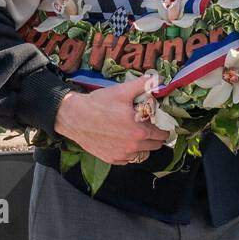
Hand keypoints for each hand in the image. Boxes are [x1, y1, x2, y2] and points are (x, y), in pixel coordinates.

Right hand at [53, 74, 171, 165]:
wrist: (74, 117)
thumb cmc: (99, 104)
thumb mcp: (123, 91)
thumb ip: (144, 85)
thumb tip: (158, 79)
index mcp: (140, 131)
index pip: (162, 135)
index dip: (164, 129)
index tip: (160, 124)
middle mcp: (134, 146)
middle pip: (155, 146)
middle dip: (155, 138)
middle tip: (149, 128)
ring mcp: (122, 155)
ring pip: (142, 155)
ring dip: (144, 147)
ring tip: (137, 135)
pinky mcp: (112, 159)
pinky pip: (128, 159)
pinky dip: (129, 152)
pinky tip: (124, 142)